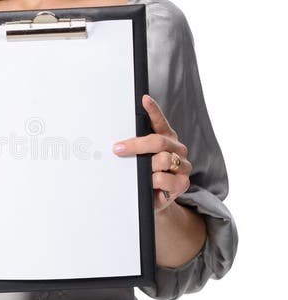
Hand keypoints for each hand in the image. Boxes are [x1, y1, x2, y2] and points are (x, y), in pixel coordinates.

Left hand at [112, 94, 191, 213]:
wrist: (154, 200)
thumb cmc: (146, 175)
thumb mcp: (139, 159)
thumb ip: (135, 147)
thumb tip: (116, 143)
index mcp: (167, 138)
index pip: (159, 121)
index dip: (153, 110)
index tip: (144, 99)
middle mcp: (177, 149)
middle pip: (158, 141)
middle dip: (135, 145)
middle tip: (117, 148)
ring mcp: (182, 166)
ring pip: (162, 160)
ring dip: (147, 167)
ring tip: (140, 174)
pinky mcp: (182, 183)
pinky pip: (164, 179)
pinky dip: (153, 182)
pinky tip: (150, 185)